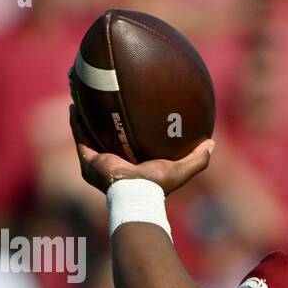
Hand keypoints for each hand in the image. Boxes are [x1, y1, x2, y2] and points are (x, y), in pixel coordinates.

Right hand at [70, 103, 212, 194]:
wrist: (136, 194)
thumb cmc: (158, 184)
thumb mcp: (182, 169)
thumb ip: (198, 158)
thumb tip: (212, 142)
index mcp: (133, 162)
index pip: (129, 139)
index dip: (128, 124)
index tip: (130, 107)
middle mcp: (114, 160)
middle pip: (106, 132)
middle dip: (103, 115)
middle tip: (104, 94)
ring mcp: (98, 160)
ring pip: (89, 131)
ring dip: (86, 113)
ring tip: (84, 93)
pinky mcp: (88, 160)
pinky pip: (80, 136)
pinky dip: (76, 121)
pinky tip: (75, 103)